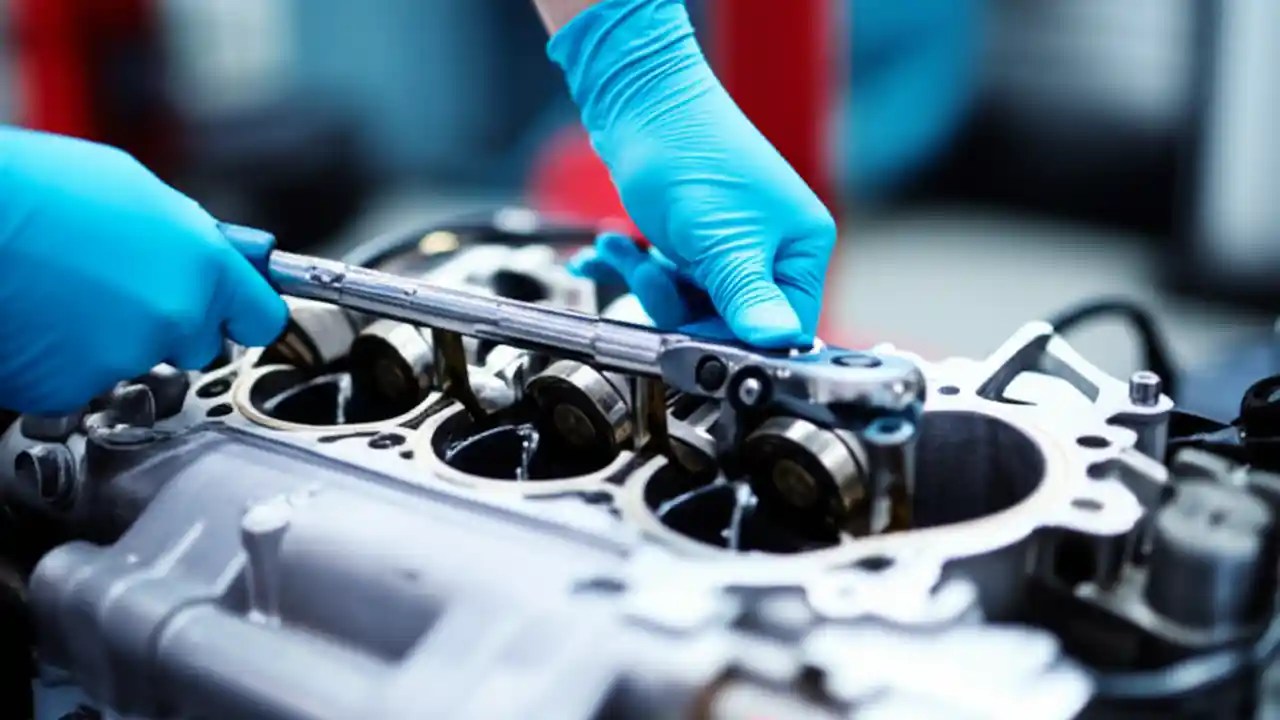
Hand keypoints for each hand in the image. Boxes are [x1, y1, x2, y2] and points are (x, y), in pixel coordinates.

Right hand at [0, 128, 286, 413]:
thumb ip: (189, 233)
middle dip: (173, 322)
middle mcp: (175, 319)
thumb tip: (219, 251)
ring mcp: (125, 359)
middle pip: (200, 342)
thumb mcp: (136, 188)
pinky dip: (65, 361)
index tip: (238, 313)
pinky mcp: (70, 389)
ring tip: (67, 291)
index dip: (245, 312)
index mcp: (204, 267)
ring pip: (138, 361)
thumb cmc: (36, 190)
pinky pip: (81, 382)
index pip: (263, 316)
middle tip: (120, 286)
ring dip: (113, 339)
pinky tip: (42, 319)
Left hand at [548, 0, 835, 346]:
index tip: (691, 338)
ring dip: (648, 282)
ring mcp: (732, 242)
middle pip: (729, 320)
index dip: (733, 339)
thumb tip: (779, 345)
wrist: (636, 99)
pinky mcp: (695, 238)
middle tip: (651, 276)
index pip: (781, 326)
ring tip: (624, 248)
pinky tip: (607, 253)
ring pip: (691, 302)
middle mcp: (773, 247)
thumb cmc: (687, 153)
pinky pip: (668, 276)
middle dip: (677, 304)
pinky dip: (634, 266)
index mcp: (801, 247)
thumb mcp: (721, 242)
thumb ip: (748, 299)